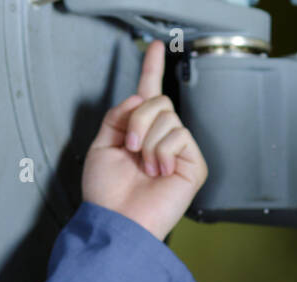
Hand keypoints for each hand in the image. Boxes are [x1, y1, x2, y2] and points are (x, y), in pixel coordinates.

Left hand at [81, 39, 208, 241]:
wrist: (118, 220)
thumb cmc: (107, 194)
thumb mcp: (102, 145)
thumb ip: (118, 116)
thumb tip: (140, 97)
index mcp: (139, 132)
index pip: (148, 95)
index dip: (152, 69)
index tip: (156, 46)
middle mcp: (161, 139)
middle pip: (158, 101)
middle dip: (138, 119)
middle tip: (131, 148)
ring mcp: (179, 151)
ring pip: (167, 118)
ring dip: (148, 141)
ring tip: (145, 166)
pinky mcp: (193, 164)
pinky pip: (179, 136)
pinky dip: (163, 152)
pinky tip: (159, 172)